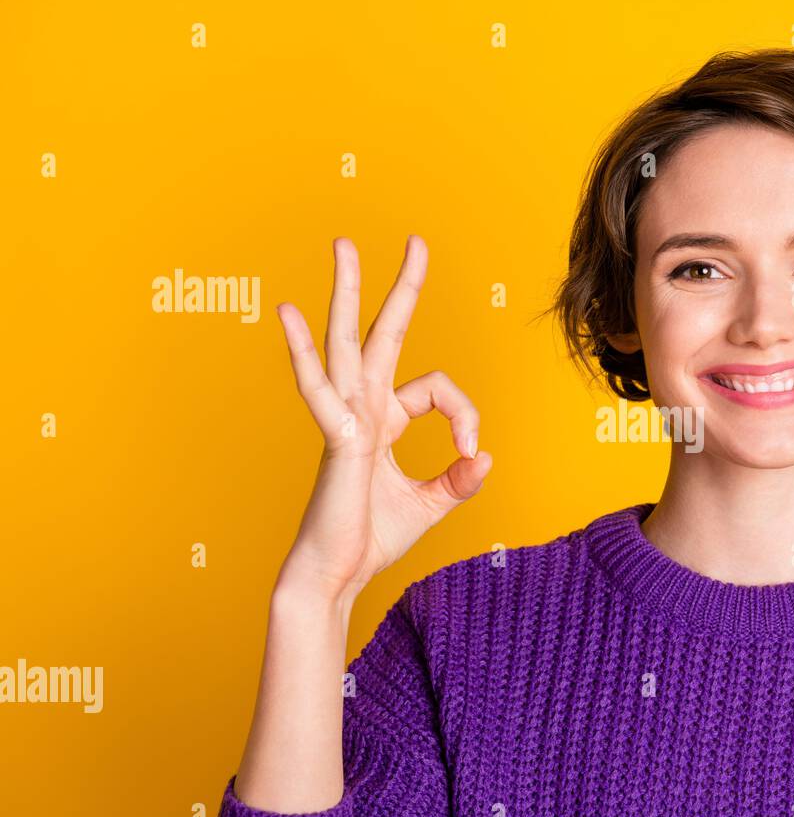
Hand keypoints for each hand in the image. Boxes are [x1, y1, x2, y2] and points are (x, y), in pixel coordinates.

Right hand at [273, 235, 491, 604]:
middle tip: (415, 240)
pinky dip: (301, 352)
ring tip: (344, 245)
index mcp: (384, 419)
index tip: (471, 454)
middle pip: (382, 333)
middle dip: (400, 287)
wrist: (337, 576)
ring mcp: (344, 418)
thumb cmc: (372, 538)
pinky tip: (286, 314)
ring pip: (346, 342)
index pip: (437, 388)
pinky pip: (319, 389)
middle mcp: (362, 408)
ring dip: (346, 292)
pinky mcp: (335, 438)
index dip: (464, 415)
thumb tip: (485, 458)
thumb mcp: (432, 504)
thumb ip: (459, 480)